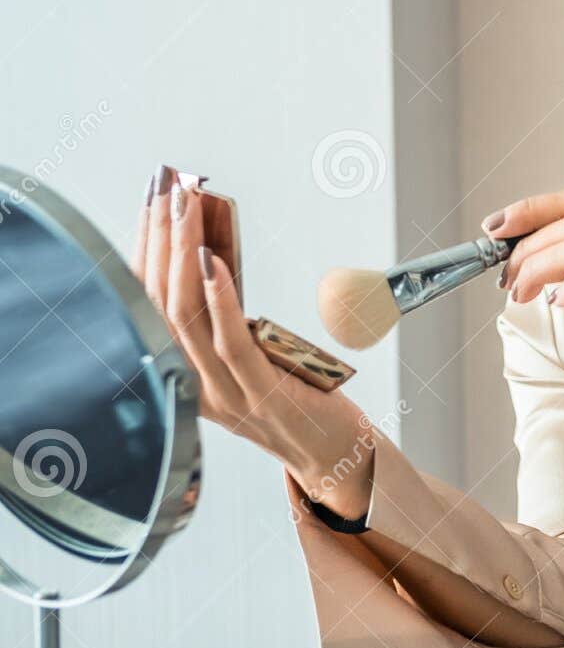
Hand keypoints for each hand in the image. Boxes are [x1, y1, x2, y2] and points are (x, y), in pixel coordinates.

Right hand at [131, 170, 369, 498]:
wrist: (335, 457)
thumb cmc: (299, 399)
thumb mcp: (252, 354)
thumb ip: (229, 318)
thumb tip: (215, 252)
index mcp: (180, 375)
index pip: (146, 304)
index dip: (144, 251)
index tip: (152, 202)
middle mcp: (190, 386)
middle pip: (156, 303)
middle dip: (158, 240)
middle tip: (167, 190)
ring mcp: (222, 394)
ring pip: (183, 316)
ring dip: (182, 255)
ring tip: (186, 210)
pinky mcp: (259, 395)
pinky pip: (230, 341)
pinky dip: (219, 297)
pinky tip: (214, 261)